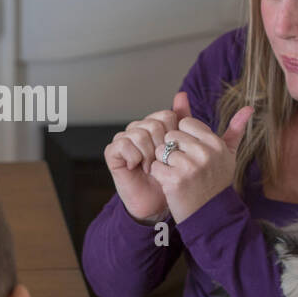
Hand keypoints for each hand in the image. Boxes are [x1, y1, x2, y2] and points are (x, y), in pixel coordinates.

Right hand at [103, 98, 186, 222]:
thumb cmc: (170, 176)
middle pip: (154, 124)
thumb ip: (184, 121)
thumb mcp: (181, 148)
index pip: (167, 115)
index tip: (173, 152)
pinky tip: (136, 167)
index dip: (173, 135)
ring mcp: (124, 139)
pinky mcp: (113, 152)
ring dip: (148, 154)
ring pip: (139, 133)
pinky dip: (133, 157)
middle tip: (160, 162)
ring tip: (150, 167)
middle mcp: (138, 128)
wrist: (157, 202)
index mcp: (155, 124)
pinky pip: (123, 144)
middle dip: (161, 147)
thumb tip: (182, 94)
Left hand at [150, 93, 252, 223]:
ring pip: (161, 150)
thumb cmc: (217, 182)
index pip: (185, 123)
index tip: (190, 151)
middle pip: (171, 135)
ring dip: (165, 163)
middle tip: (184, 166)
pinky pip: (156, 166)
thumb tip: (249, 107)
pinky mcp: (175, 180)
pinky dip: (159, 175)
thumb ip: (234, 130)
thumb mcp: (228, 155)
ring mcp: (190, 167)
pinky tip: (171, 184)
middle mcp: (205, 153)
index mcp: (216, 143)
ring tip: (178, 175)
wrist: (211, 216)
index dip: (183, 136)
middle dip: (172, 149)